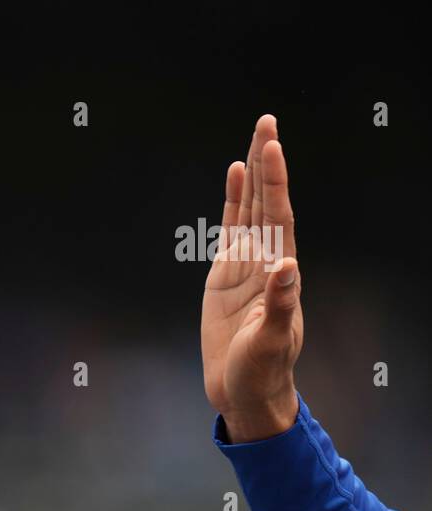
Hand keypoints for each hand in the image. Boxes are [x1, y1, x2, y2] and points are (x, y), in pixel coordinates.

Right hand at [201, 114, 303, 442]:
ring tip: (256, 137)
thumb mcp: (270, 341)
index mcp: (279, 271)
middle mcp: (265, 259)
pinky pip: (229, 228)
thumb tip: (285, 267)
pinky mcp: (224, 274)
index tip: (272, 147)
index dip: (275, 182)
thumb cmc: (261, 370)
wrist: (244, 389)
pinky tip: (235, 175)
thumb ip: (279, 305)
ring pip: (250, 209)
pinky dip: (233, 200)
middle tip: (267, 121)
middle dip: (268, 162)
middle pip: (267, 202)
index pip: (279, 216)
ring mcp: (245, 264)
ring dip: (253, 174)